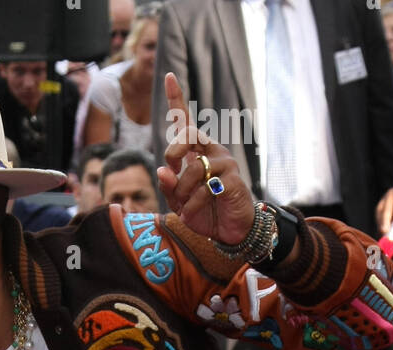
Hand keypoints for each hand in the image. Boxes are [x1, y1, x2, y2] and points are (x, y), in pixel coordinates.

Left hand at [156, 72, 254, 244]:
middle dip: (173, 152)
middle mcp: (211, 151)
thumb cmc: (203, 212)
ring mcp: (224, 162)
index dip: (176, 99)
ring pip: (192, 168)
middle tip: (171, 171)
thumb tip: (161, 170)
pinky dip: (192, 204)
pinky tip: (192, 213)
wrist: (230, 231)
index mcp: (196, 152)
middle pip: (187, 135)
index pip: (186, 121)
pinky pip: (204, 187)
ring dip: (181, 193)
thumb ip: (168, 186)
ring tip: (185, 209)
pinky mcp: (231, 178)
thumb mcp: (178, 202)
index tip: (168, 76)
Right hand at [376, 182, 392, 238]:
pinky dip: (379, 222)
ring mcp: (384, 199)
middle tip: (386, 231)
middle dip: (386, 220)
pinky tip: (381, 229)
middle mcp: (390, 194)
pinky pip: (378, 214)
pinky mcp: (380, 204)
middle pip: (386, 209)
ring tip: (382, 232)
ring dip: (381, 222)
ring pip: (380, 211)